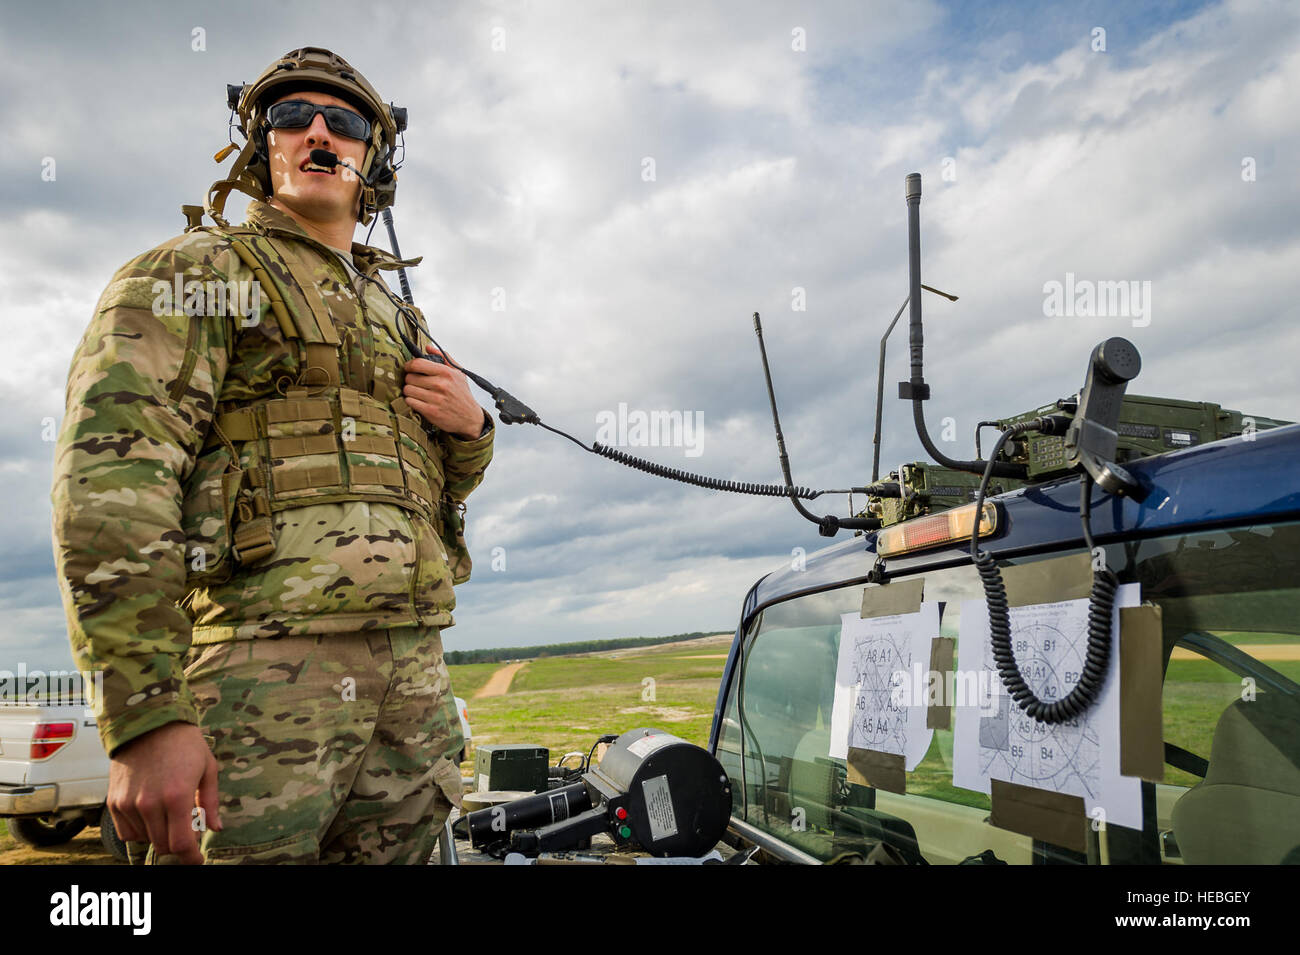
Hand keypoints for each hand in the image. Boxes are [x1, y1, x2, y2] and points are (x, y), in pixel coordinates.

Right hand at [107, 721, 221, 864]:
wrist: (148, 723)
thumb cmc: (184, 744)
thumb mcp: (208, 769)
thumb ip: (211, 803)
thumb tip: (214, 828)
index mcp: (177, 797)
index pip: (181, 844)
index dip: (190, 857)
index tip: (197, 860)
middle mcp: (150, 804)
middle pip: (163, 845)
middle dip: (179, 844)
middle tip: (187, 829)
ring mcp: (129, 804)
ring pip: (146, 839)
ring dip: (160, 835)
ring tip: (170, 812)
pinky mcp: (114, 802)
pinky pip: (127, 832)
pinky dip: (141, 831)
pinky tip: (151, 815)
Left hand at [402, 345, 488, 438]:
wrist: (470, 418)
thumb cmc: (462, 394)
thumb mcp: (458, 373)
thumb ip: (444, 357)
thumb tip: (428, 347)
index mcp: (446, 373)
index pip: (418, 363)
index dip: (409, 365)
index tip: (409, 368)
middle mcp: (441, 385)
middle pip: (410, 377)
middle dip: (410, 379)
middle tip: (416, 383)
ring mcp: (435, 399)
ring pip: (408, 390)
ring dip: (409, 391)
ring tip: (417, 392)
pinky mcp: (431, 411)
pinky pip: (410, 402)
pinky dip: (411, 401)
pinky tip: (418, 401)